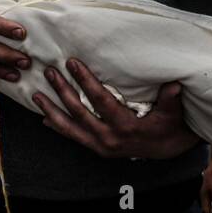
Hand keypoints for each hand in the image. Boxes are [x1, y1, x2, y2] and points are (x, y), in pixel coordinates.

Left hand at [32, 58, 200, 159]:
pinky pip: (73, 138)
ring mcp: (101, 146)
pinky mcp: (97, 149)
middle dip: (62, 91)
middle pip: (79, 112)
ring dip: (52, 111)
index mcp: (125, 126)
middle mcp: (109, 138)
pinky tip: (44, 118)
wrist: (168, 149)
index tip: (72, 63)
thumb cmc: (170, 126)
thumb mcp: (173, 113)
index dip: (85, 81)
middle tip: (50, 71)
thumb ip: (171, 99)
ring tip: (36, 95)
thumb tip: (174, 85)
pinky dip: (58, 127)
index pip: (100, 100)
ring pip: (70, 128)